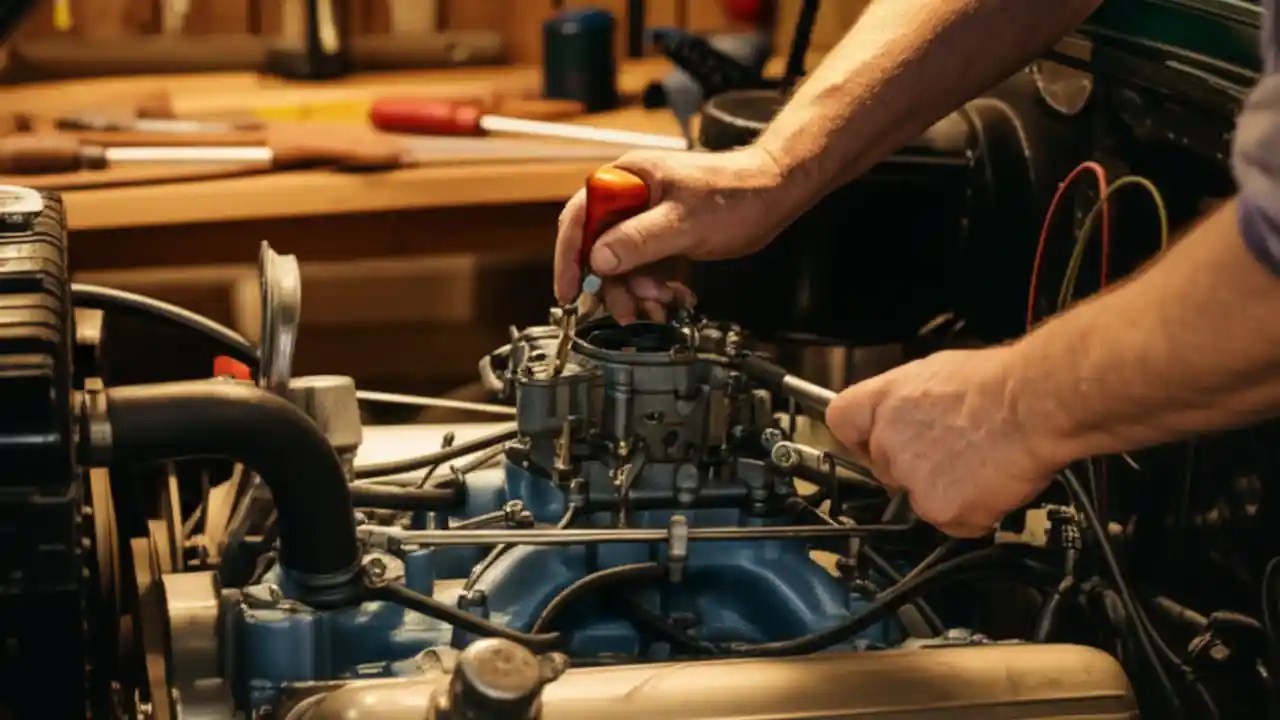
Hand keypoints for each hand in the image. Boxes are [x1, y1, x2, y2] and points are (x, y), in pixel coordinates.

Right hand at [553, 146, 802, 322]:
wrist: (773, 194)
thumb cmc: (735, 194)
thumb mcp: (684, 222)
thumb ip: (639, 240)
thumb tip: (598, 258)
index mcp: (627, 179)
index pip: (580, 216)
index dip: (570, 255)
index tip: (570, 290)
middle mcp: (630, 196)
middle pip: (598, 246)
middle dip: (612, 283)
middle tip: (626, 311)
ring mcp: (645, 216)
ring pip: (621, 263)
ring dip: (635, 290)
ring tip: (657, 306)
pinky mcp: (661, 236)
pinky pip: (643, 267)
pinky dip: (651, 287)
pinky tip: (668, 299)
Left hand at [824, 347, 1061, 536]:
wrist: (1032, 404)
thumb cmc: (998, 381)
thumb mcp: (938, 372)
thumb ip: (911, 401)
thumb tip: (915, 416)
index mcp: (883, 401)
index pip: (842, 421)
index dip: (859, 435)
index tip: (875, 441)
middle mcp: (886, 442)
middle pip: (884, 466)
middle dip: (914, 467)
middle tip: (953, 454)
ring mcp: (910, 479)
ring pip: (918, 498)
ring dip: (944, 491)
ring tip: (980, 466)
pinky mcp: (938, 510)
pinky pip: (952, 522)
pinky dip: (973, 513)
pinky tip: (992, 485)